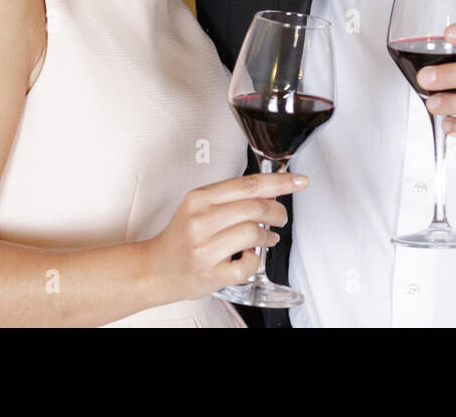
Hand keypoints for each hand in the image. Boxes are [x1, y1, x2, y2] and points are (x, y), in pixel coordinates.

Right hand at [144, 171, 307, 303]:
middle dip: (278, 212)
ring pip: (254, 232)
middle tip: (280, 217)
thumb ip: (231, 197)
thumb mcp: (198, 207)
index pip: (249, 184)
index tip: (298, 182)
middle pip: (256, 207)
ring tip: (267, 237)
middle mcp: (200, 220)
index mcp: (199, 198)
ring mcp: (205, 248)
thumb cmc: (182, 238)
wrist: (156, 268)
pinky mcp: (210, 274)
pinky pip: (248, 264)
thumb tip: (270, 189)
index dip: (280, 182)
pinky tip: (249, 256)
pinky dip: (255, 259)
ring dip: (268, 235)